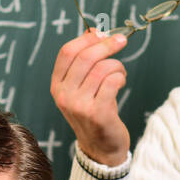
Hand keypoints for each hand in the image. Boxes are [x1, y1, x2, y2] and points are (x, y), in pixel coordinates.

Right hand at [50, 29, 131, 166]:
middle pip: (86, 57)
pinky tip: (121, 82)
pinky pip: (112, 81)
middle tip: (122, 40)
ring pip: (102, 68)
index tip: (103, 33)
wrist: (100, 148)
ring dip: (117, 66)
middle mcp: (64, 95)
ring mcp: (79, 105)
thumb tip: (95, 31)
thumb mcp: (81, 88)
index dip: (87, 38)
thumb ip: (85, 63)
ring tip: (120, 74)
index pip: (67, 52)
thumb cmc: (94, 112)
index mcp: (57, 86)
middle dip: (107, 44)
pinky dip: (121, 77)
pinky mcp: (97, 113)